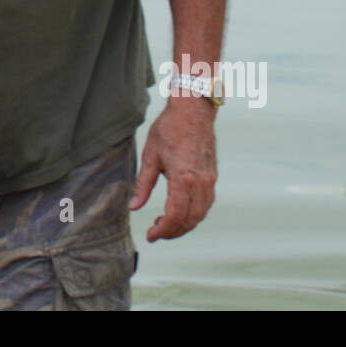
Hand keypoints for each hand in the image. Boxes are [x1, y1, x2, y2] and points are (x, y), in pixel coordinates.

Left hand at [128, 99, 216, 241]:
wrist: (193, 111)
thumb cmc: (170, 128)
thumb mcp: (150, 155)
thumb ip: (143, 184)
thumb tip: (133, 207)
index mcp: (183, 177)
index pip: (176, 216)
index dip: (163, 231)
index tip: (151, 235)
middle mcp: (200, 182)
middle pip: (190, 220)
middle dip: (173, 231)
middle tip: (155, 231)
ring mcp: (209, 180)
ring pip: (200, 214)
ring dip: (184, 225)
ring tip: (165, 223)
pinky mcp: (212, 177)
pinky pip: (206, 204)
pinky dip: (193, 214)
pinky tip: (179, 211)